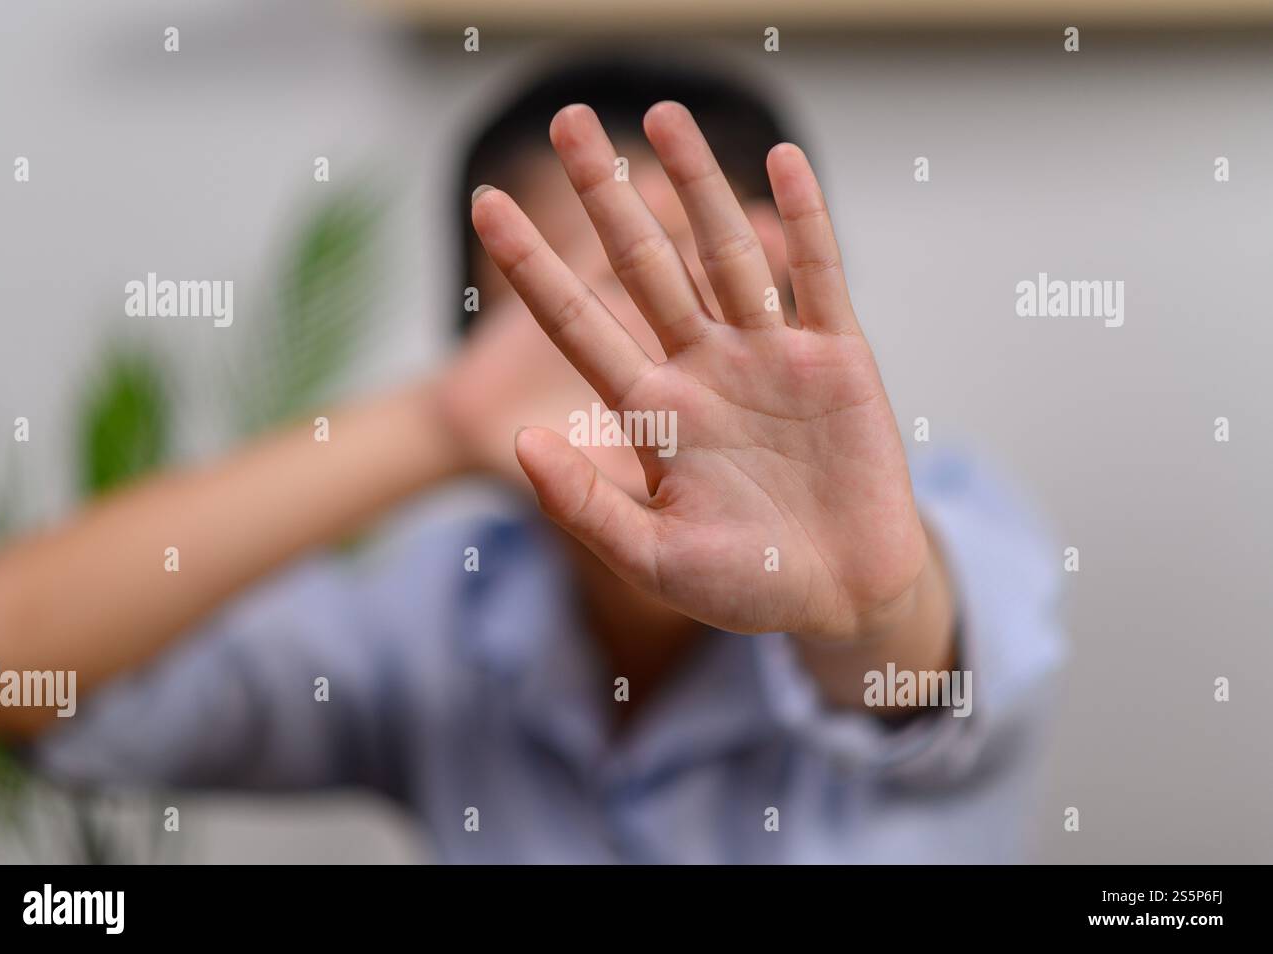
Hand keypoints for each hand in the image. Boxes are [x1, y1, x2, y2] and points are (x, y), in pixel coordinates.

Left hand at [470, 102, 929, 643]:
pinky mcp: (836, 357)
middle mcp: (704, 368)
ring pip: (724, 252)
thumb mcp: (655, 558)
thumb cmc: (746, 584)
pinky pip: (816, 275)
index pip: (580, 323)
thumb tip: (521, 442)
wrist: (842, 594)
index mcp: (655, 410)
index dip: (534, 267)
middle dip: (606, 195)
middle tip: (568, 121)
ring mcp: (769, 356)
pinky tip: (780, 164)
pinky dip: (801, 220)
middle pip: (645, 264)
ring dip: (696, 184)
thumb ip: (587, 505)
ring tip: (662, 116)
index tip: (487, 208)